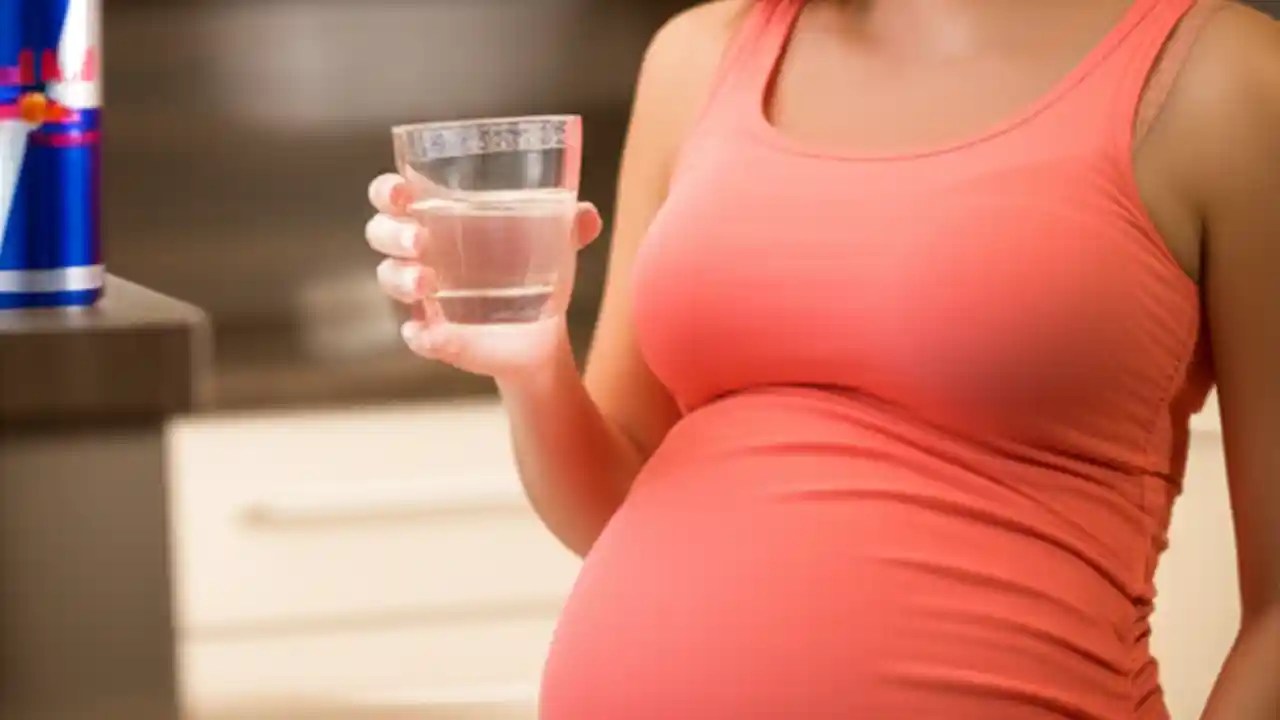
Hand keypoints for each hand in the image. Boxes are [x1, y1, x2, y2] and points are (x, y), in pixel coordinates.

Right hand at [365, 173, 603, 380]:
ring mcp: (422, 296)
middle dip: (392, 233)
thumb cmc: (530, 269)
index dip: (387, 190)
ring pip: (390, 279)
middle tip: (421, 240)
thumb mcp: (550, 242)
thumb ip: (567, 226)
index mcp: (438, 218)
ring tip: (428, 282)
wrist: (540, 334)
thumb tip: (586, 215)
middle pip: (380, 233)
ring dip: (401, 278)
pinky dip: (419, 335)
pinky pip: (415, 336)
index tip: (402, 193)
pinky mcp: (434, 334)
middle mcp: (420, 253)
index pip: (392, 196)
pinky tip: (426, 334)